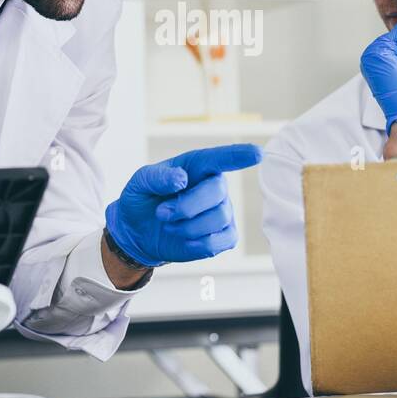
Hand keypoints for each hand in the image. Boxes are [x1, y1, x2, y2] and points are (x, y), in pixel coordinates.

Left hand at [104, 143, 261, 267]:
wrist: (139, 230)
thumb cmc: (144, 199)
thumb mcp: (140, 182)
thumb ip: (157, 176)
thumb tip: (181, 179)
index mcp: (198, 166)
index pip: (221, 158)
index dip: (239, 155)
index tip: (257, 153)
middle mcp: (215, 186)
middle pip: (216, 192)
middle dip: (186, 206)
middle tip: (161, 213)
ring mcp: (223, 211)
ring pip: (217, 219)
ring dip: (186, 227)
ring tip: (169, 225)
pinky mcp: (224, 236)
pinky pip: (219, 242)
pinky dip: (197, 244)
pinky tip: (183, 240)